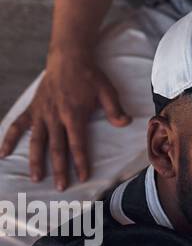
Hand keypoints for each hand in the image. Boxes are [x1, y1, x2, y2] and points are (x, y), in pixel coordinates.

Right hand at [0, 49, 130, 190]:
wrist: (68, 58)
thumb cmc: (89, 75)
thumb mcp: (107, 90)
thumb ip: (114, 109)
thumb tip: (126, 123)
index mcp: (74, 115)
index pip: (77, 144)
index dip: (80, 161)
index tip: (82, 177)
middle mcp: (55, 117)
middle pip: (57, 148)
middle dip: (59, 169)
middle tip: (60, 187)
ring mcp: (41, 114)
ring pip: (36, 142)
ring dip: (35, 161)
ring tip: (36, 177)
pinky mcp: (31, 109)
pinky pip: (18, 126)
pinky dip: (8, 139)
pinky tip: (2, 154)